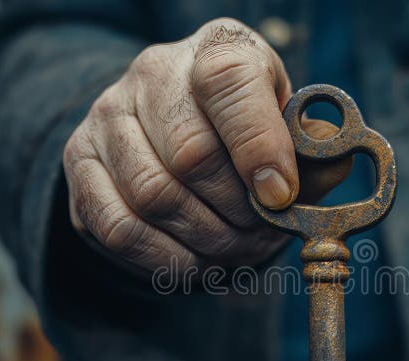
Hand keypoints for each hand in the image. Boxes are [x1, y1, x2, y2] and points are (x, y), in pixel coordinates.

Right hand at [63, 18, 350, 275]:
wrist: (169, 124)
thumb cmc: (244, 128)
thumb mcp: (286, 124)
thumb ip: (311, 148)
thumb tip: (328, 169)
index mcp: (217, 49)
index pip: (228, 83)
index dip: (258, 146)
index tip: (280, 196)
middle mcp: (154, 73)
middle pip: (191, 156)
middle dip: (238, 214)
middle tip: (263, 236)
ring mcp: (108, 115)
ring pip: (154, 196)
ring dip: (207, 241)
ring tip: (237, 251)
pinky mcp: (80, 162)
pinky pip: (118, 227)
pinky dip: (166, 259)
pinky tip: (196, 261)